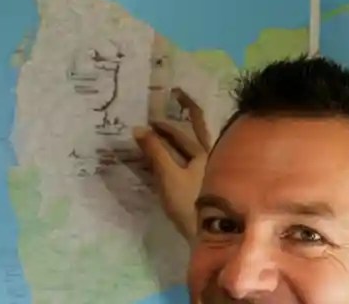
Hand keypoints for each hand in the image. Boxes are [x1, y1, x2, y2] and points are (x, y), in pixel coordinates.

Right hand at [134, 88, 211, 240]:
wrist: (210, 234)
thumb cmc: (190, 201)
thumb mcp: (169, 175)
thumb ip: (154, 151)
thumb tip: (137, 128)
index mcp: (206, 151)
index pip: (189, 125)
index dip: (169, 119)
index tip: (151, 114)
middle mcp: (211, 157)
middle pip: (190, 136)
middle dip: (171, 129)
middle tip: (153, 122)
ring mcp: (209, 173)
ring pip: (190, 151)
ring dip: (174, 144)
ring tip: (156, 139)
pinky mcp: (203, 188)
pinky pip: (187, 165)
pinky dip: (174, 159)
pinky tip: (163, 163)